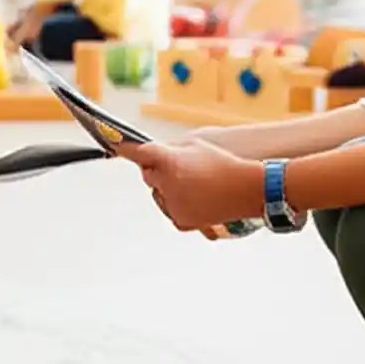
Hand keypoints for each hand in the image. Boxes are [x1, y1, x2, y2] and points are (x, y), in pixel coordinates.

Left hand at [118, 140, 263, 232]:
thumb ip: (171, 149)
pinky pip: (170, 209)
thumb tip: (153, 153)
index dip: (126, 149)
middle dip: (156, 169)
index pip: (140, 153)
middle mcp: (168, 184)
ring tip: (193, 182)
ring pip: (158, 193)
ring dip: (167, 187)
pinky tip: (195, 196)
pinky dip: (176, 203)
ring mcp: (173, 204)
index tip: (117, 147)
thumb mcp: (196, 145)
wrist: (247, 190)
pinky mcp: (181, 220)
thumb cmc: (224, 164)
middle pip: (148, 175)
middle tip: (174, 165)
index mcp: (171, 162)